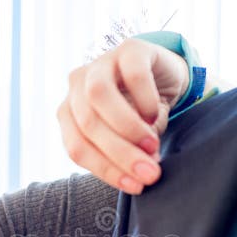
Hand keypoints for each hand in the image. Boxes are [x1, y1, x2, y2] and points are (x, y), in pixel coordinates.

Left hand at [57, 37, 188, 193]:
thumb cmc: (141, 115)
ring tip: (152, 146)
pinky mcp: (129, 48)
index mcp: (70, 112)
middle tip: (149, 173)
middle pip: (87, 124)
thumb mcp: (130, 141)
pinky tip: (155, 115)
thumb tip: (139, 176)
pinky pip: (133, 74)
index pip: (77, 148)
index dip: (105, 170)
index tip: (136, 187)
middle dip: (120, 153)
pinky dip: (145, 99)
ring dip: (127, 127)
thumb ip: (128, 156)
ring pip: (99, 96)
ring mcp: (101, 63)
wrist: (167, 80)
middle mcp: (78, 86)